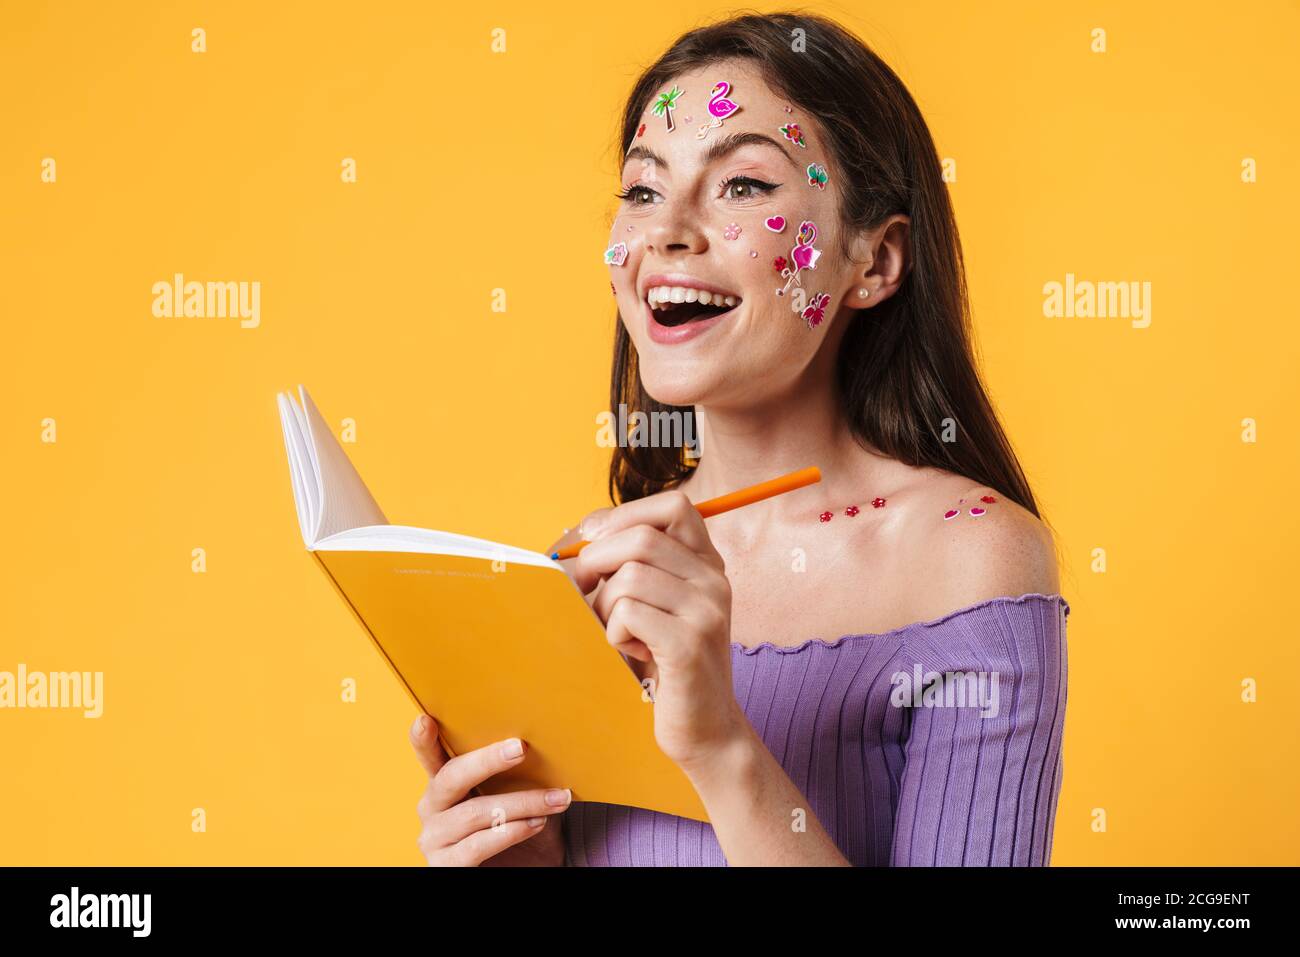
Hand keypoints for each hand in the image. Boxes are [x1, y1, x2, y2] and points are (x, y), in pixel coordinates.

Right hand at [409, 714, 568, 865]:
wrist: (522, 866)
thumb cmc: (515, 823)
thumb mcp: (512, 793)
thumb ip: (511, 771)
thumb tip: (543, 738)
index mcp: (442, 784)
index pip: (429, 757)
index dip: (423, 740)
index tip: (424, 720)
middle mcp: (431, 809)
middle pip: (451, 777)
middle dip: (488, 760)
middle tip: (521, 748)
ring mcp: (434, 839)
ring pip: (474, 813)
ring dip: (521, 803)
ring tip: (555, 799)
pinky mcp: (446, 867)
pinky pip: (477, 846)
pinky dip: (511, 832)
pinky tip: (536, 824)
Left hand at [570, 489, 748, 774]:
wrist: (705, 729)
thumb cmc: (666, 664)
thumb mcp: (657, 604)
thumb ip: (634, 566)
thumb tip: (578, 537)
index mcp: (708, 563)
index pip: (674, 506)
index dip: (625, 514)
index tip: (593, 537)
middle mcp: (714, 580)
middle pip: (640, 539)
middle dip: (597, 563)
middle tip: (586, 595)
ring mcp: (707, 611)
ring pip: (628, 578)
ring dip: (604, 608)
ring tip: (617, 634)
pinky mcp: (689, 644)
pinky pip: (627, 614)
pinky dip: (613, 634)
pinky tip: (631, 653)